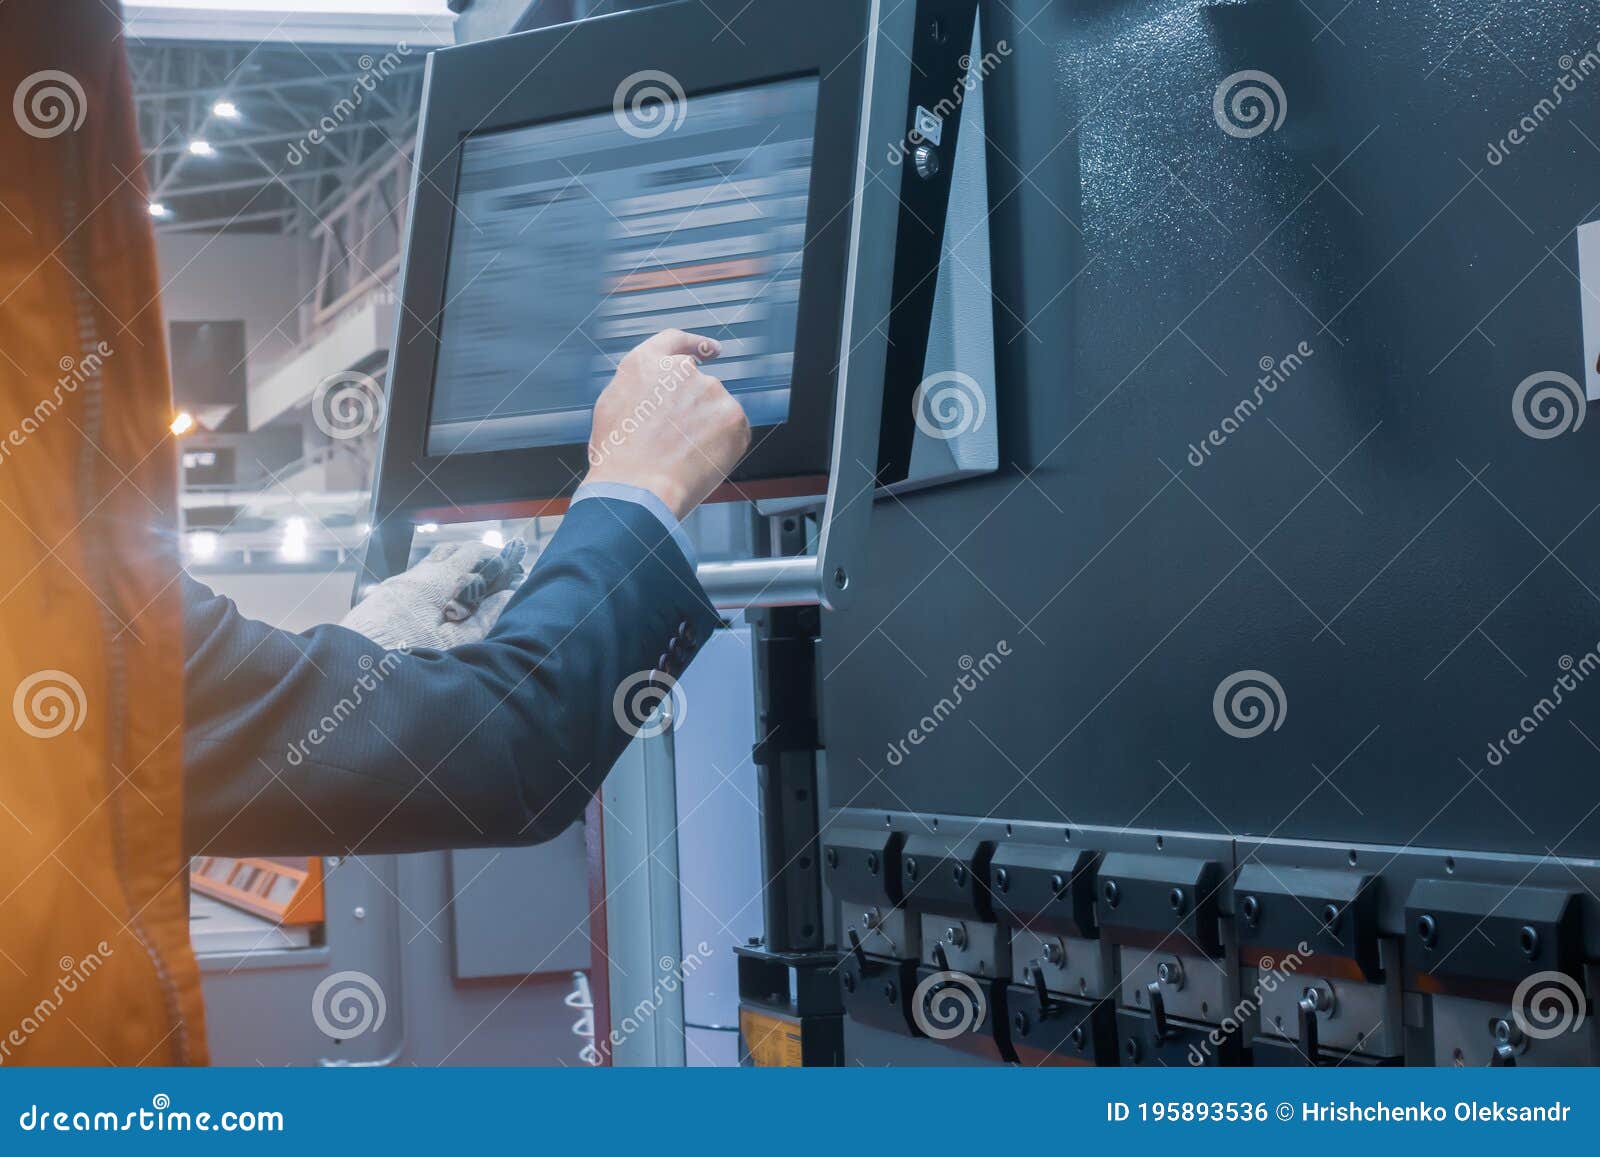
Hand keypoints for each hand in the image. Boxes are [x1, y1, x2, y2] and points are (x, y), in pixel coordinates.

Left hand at [341, 540, 525, 649]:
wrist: (351, 671)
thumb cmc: (406, 659)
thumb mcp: (457, 642)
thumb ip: (486, 616)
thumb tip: (507, 595)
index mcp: (437, 580)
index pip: (472, 551)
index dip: (496, 555)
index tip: (511, 568)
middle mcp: (414, 576)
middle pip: (449, 551)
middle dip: (475, 558)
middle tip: (493, 576)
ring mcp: (395, 587)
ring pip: (429, 568)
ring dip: (452, 573)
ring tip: (468, 596)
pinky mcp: (381, 601)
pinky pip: (413, 584)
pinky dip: (433, 587)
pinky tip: (438, 610)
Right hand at [583, 329, 751, 519]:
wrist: (636, 488)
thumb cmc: (617, 458)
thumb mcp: (612, 409)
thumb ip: (639, 389)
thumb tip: (655, 394)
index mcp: (646, 364)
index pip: (675, 341)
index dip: (695, 345)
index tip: (712, 350)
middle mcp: (681, 370)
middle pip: (698, 384)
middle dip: (695, 409)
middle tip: (682, 440)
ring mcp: (710, 390)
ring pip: (716, 410)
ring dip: (707, 429)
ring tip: (682, 458)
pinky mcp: (733, 415)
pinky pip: (734, 431)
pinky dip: (724, 447)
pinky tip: (701, 463)